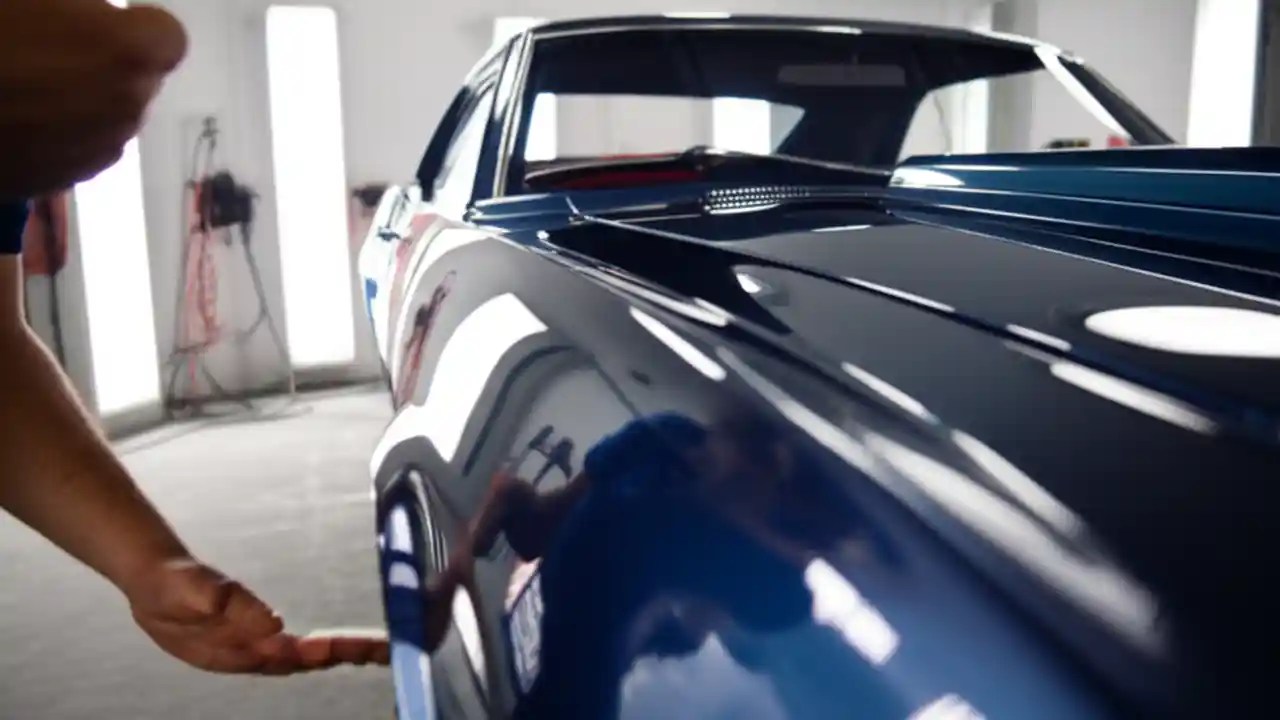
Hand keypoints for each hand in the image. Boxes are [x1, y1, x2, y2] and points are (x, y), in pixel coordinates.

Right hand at [0, 0, 187, 197]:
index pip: (167, 37)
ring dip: (86, 97)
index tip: (98, 20)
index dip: (137, 26)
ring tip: (26, 79)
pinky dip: (62, 130)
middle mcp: (129, 107)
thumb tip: (86, 14)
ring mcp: (99, 149)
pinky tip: (16, 113)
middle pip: (140, 79)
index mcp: (129, 52)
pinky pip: (81, 145)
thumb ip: (74, 6)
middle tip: (50, 44)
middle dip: (110, 62)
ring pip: (112, 114)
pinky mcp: (66, 180)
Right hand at [124, 559, 388, 673]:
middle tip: (389, 649)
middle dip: (350, 655)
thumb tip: (274, 624)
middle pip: (312, 660)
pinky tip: (351, 645)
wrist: (152, 581)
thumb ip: (232, 607)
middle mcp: (256, 652)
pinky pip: (303, 645)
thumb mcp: (193, 592)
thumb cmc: (169, 589)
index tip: (356, 646)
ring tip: (383, 649)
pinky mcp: (261, 633)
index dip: (325, 653)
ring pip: (312, 655)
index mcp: (241, 648)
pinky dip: (331, 645)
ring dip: (347, 653)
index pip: (293, 656)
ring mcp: (260, 645)